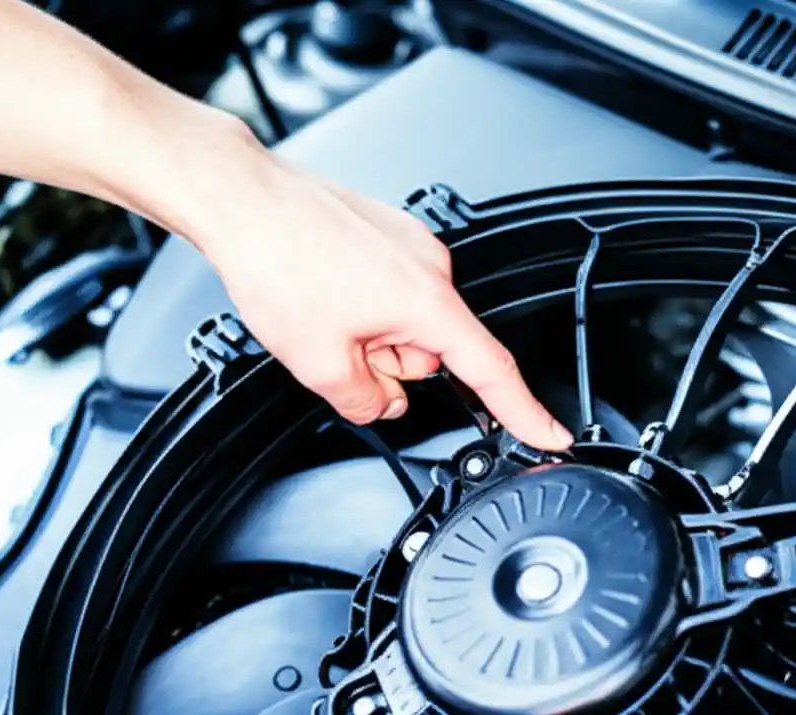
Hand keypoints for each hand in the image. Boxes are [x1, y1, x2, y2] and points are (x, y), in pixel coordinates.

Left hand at [164, 123, 573, 450]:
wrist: (246, 201)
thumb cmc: (278, 261)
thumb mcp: (318, 362)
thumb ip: (365, 402)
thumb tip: (382, 404)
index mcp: (426, 300)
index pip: (490, 370)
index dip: (524, 411)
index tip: (550, 432)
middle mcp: (429, 266)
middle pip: (430, 352)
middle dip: (387, 362)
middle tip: (336, 346)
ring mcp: (411, 246)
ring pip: (406, 324)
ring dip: (370, 333)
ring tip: (321, 311)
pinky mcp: (389, 235)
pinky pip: (389, 291)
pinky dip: (361, 305)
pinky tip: (322, 291)